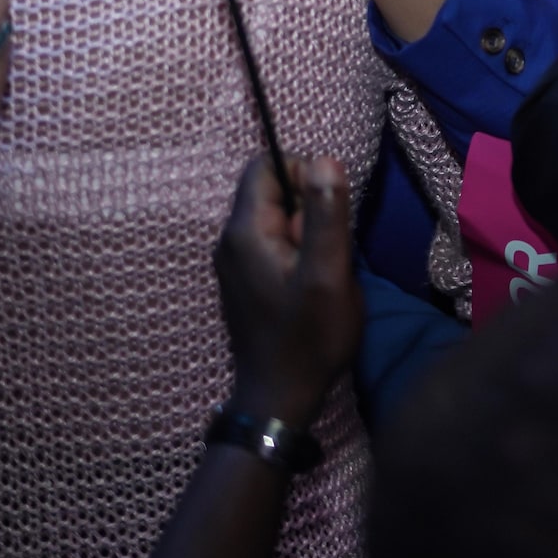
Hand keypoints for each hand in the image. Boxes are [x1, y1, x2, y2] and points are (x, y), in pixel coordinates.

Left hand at [215, 155, 360, 424]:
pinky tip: (308, 286)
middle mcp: (229, 240)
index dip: (304, 173)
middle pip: (272, 190)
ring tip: (318, 273)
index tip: (328, 213)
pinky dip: (296, 251)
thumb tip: (324, 158)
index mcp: (245, 231)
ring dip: (305, 232)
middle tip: (324, 253)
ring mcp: (233, 261)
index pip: (266, 164)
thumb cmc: (308, 337)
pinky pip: (272, 241)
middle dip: (308, 208)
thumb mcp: (328, 273)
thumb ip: (326, 213)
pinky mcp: (243, 279)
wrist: (278, 399)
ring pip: (276, 217)